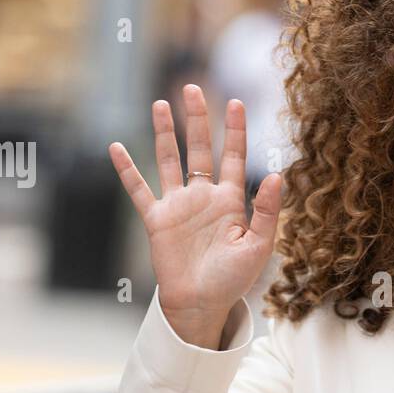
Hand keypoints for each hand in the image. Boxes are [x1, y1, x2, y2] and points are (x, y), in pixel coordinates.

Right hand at [109, 86, 281, 344]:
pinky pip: (139, 190)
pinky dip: (127, 170)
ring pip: (169, 160)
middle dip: (198, 119)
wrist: (202, 305)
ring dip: (166, 133)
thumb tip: (276, 175)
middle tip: (194, 87)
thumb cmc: (233, 279)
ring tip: (161, 104)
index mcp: (230, 201)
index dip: (235, 131)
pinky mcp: (157, 220)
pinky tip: (117, 148)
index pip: (233, 157)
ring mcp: (178, 206)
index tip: (237, 103)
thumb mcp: (258, 246)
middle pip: (200, 149)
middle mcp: (203, 197)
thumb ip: (268, 212)